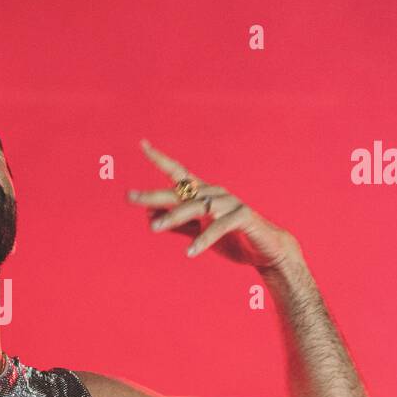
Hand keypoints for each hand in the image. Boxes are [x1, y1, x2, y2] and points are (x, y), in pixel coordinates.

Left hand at [130, 138, 298, 269]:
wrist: (266, 252)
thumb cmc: (232, 240)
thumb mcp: (198, 232)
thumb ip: (177, 224)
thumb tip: (148, 217)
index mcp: (204, 193)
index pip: (178, 173)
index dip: (160, 159)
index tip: (142, 144)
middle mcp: (215, 193)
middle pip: (180, 191)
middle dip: (153, 195)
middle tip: (130, 197)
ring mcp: (230, 203)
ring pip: (196, 207)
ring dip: (174, 217)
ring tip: (154, 229)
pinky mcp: (243, 217)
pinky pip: (219, 226)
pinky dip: (203, 239)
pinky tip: (190, 252)